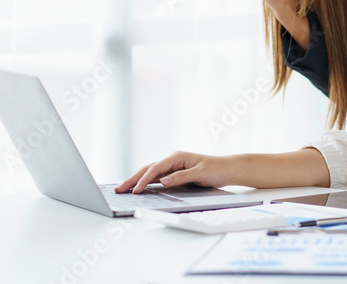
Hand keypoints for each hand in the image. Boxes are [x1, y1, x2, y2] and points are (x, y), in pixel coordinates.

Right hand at [114, 151, 237, 192]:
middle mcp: (173, 160)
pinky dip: (146, 182)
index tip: (136, 190)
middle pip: (148, 169)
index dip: (144, 179)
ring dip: (136, 180)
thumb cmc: (216, 169)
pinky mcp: (174, 173)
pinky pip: (156, 178)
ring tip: (123, 188)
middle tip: (118, 188)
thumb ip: (181, 177)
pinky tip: (138, 188)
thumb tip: (164, 181)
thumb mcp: (200, 173)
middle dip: (133, 179)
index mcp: (177, 156)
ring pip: (150, 173)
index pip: (156, 168)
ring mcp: (172, 166)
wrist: (227, 169)